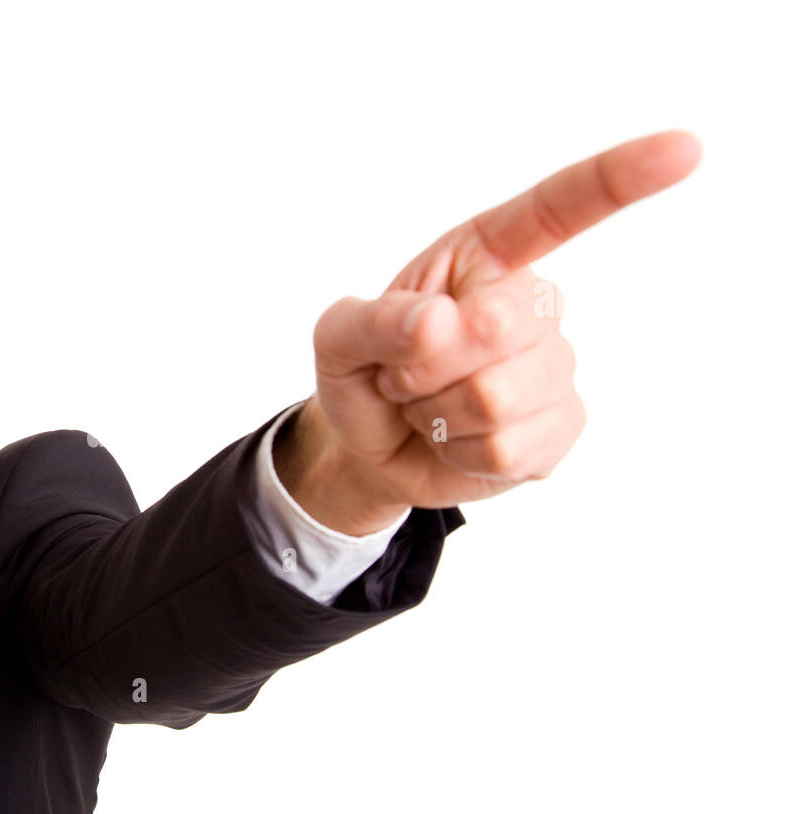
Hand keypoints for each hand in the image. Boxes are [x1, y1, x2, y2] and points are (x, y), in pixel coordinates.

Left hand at [277, 130, 701, 534]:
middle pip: (498, 328)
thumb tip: (436, 321)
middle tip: (405, 374)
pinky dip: (460, 454)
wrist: (375, 447)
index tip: (684, 148)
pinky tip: (456, 442)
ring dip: (437, 414)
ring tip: (429, 407)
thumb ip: (374, 322)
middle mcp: (534, 304)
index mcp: (488, 255)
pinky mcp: (560, 429)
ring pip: (498, 399)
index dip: (620, 179)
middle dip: (423, 366)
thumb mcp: (338, 338)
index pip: (559, 208)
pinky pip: (510, 448)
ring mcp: (554, 368)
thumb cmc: (364, 372)